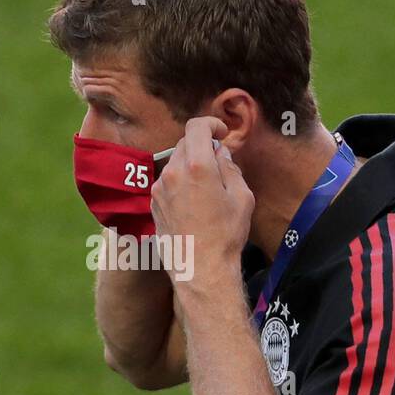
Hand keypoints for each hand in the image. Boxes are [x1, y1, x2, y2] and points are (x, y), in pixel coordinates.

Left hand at [150, 117, 254, 290]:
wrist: (200, 270)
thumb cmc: (225, 236)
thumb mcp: (242, 197)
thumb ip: (230, 168)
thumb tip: (220, 154)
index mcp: (196, 166)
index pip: (196, 126)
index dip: (211, 124)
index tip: (221, 133)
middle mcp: (172, 173)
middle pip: (184, 144)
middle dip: (202, 147)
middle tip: (218, 163)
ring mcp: (159, 189)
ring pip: (174, 163)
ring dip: (190, 166)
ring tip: (207, 188)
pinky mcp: (153, 204)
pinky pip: (167, 183)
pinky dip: (179, 183)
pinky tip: (193, 204)